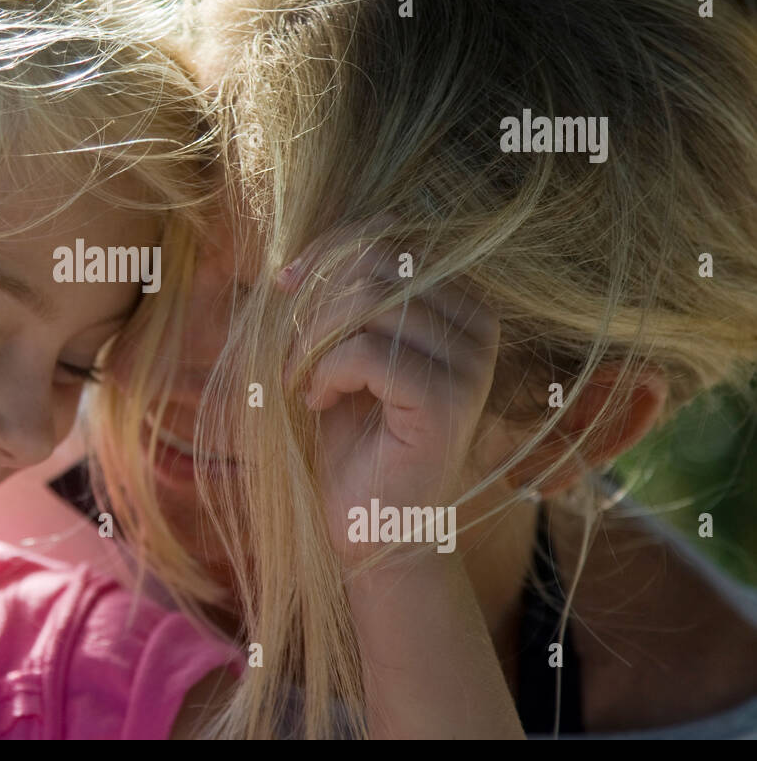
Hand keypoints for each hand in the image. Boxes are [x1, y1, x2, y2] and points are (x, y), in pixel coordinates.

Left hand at [279, 221, 499, 569]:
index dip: (327, 250)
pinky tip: (316, 402)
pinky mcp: (447, 402)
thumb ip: (336, 299)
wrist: (373, 523)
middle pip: (376, 264)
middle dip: (315, 302)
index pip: (390, 237)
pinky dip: (324, 373)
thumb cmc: (355, 436)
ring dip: (312, 341)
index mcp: (459, 303)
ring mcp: (470, 363)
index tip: (283, 282)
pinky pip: (367, 353)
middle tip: (293, 352)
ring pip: (369, 302)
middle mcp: (477, 325)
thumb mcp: (341, 351)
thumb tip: (295, 259)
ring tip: (299, 380)